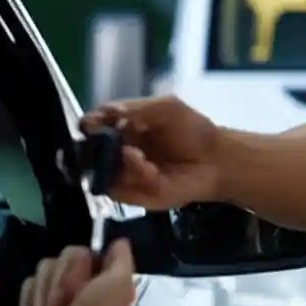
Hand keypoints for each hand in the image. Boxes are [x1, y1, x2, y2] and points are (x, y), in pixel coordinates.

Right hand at [2, 241, 136, 305]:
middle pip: (69, 252)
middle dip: (66, 276)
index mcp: (110, 280)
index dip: (92, 257)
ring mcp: (59, 292)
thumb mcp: (119, 286)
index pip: (98, 248)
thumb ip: (122, 259)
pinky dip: (31, 301)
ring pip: (46, 265)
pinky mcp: (35, 301)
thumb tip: (119, 240)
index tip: (93, 270)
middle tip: (70, 300)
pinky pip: (29, 282)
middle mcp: (86, 284)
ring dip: (47, 290)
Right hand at [80, 95, 220, 209]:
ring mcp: (124, 176)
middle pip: (87, 153)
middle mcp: (116, 152)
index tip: (91, 124)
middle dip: (93, 149)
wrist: (217, 160)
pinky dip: (135, 178)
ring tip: (137, 154)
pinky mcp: (135, 196)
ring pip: (102, 173)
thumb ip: (137, 108)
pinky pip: (122, 190)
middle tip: (106, 142)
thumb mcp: (167, 108)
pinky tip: (151, 170)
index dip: (88, 125)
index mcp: (120, 128)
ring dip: (119, 163)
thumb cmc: (193, 131)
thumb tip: (109, 112)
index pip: (91, 126)